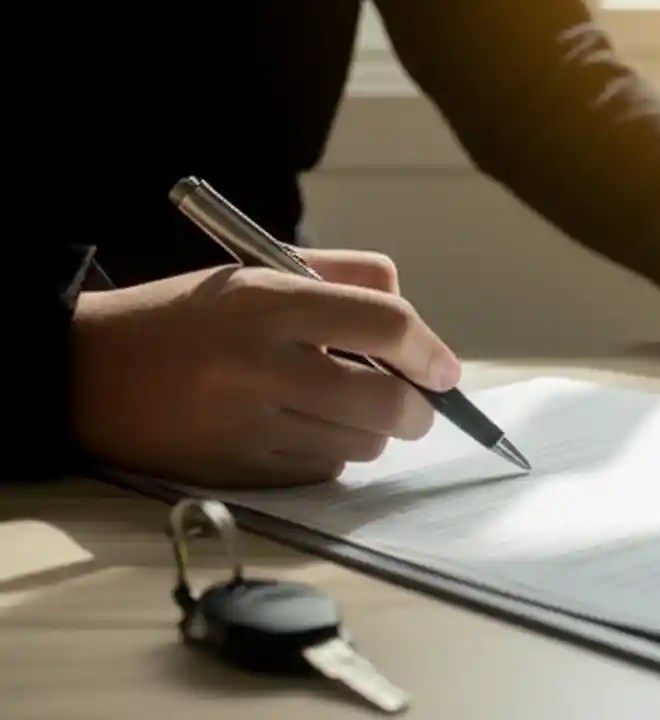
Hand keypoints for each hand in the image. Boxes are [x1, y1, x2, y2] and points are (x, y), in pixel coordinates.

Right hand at [69, 248, 457, 486]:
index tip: (444, 369)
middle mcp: (260, 364)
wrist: (88, 371)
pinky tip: (301, 430)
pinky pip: (322, 471)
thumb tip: (414, 325)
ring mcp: (248, 424)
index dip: (429, 350)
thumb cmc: (189, 316)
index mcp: (269, 301)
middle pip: (387, 401)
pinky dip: (331, 454)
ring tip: (342, 407)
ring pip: (361, 443)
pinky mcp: (237, 470)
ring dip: (372, 430)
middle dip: (417, 407)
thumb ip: (344, 279)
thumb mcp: (259, 271)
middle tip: (414, 401)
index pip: (385, 322)